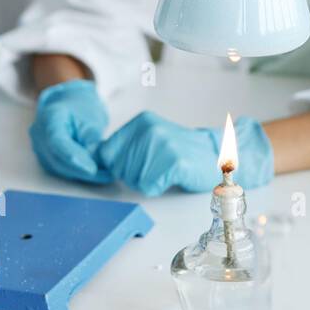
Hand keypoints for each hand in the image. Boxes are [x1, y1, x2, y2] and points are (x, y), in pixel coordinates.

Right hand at [29, 79, 110, 182]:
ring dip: (82, 174)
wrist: (70, 106)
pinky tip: (97, 175)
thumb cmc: (81, 108)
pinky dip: (79, 173)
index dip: (73, 157)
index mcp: (50, 117)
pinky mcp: (46, 158)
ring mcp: (40, 147)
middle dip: (81, 170)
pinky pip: (62, 169)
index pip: (56, 141)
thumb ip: (91, 138)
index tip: (92, 169)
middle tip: (106, 175)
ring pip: (59, 167)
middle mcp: (40, 134)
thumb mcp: (92, 118)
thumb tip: (93, 161)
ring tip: (105, 175)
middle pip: (57, 158)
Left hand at [97, 111, 272, 196]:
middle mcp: (149, 130)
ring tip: (166, 170)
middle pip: (119, 169)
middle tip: (157, 167)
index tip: (138, 164)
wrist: (215, 155)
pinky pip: (149, 186)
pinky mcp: (173, 162)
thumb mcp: (150, 137)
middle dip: (134, 175)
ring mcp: (162, 145)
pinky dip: (159, 187)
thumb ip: (124, 145)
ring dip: (148, 182)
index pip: (105, 152)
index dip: (119, 165)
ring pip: (133, 180)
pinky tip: (172, 176)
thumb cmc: (180, 151)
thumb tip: (94, 156)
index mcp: (140, 122)